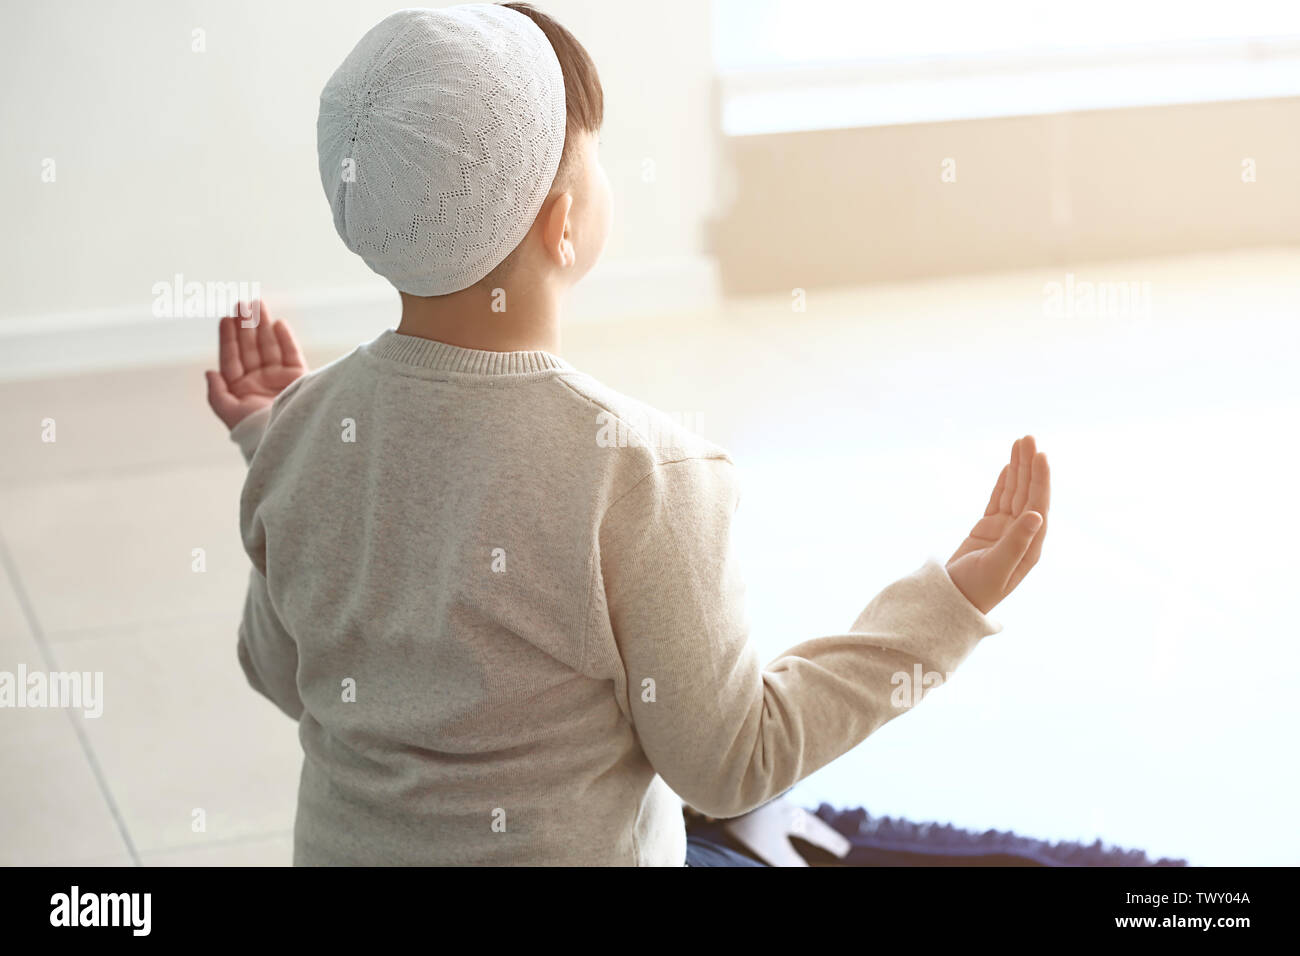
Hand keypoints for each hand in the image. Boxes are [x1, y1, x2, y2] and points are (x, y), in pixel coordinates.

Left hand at [205, 300, 308, 429]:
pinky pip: (291, 354)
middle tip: (242, 304)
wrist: (286, 439)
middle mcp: (259, 381)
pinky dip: (285, 339)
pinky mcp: (298, 378)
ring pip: (269, 346)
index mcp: (240, 389)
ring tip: (258, 305)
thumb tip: (209, 372)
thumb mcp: (229, 413)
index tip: (226, 318)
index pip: (232, 357)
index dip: (229, 338)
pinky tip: (278, 324)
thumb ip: (216, 393)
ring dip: (263, 326)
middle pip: (250, 347)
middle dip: (246, 325)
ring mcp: (278, 378)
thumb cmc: (254, 431)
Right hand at [946, 435, 1050, 613]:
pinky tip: (1009, 466)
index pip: (1038, 504)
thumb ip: (1017, 542)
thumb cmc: (977, 591)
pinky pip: (998, 500)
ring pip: (1013, 492)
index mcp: (1030, 545)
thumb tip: (1038, 514)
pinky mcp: (987, 529)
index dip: (1039, 478)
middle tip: (1028, 438)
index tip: (1039, 454)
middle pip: (1028, 493)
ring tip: (1020, 443)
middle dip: (1028, 465)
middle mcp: (1022, 535)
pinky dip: (1004, 482)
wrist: (952, 602)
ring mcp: (1004, 531)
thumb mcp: (997, 568)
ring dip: (1017, 468)